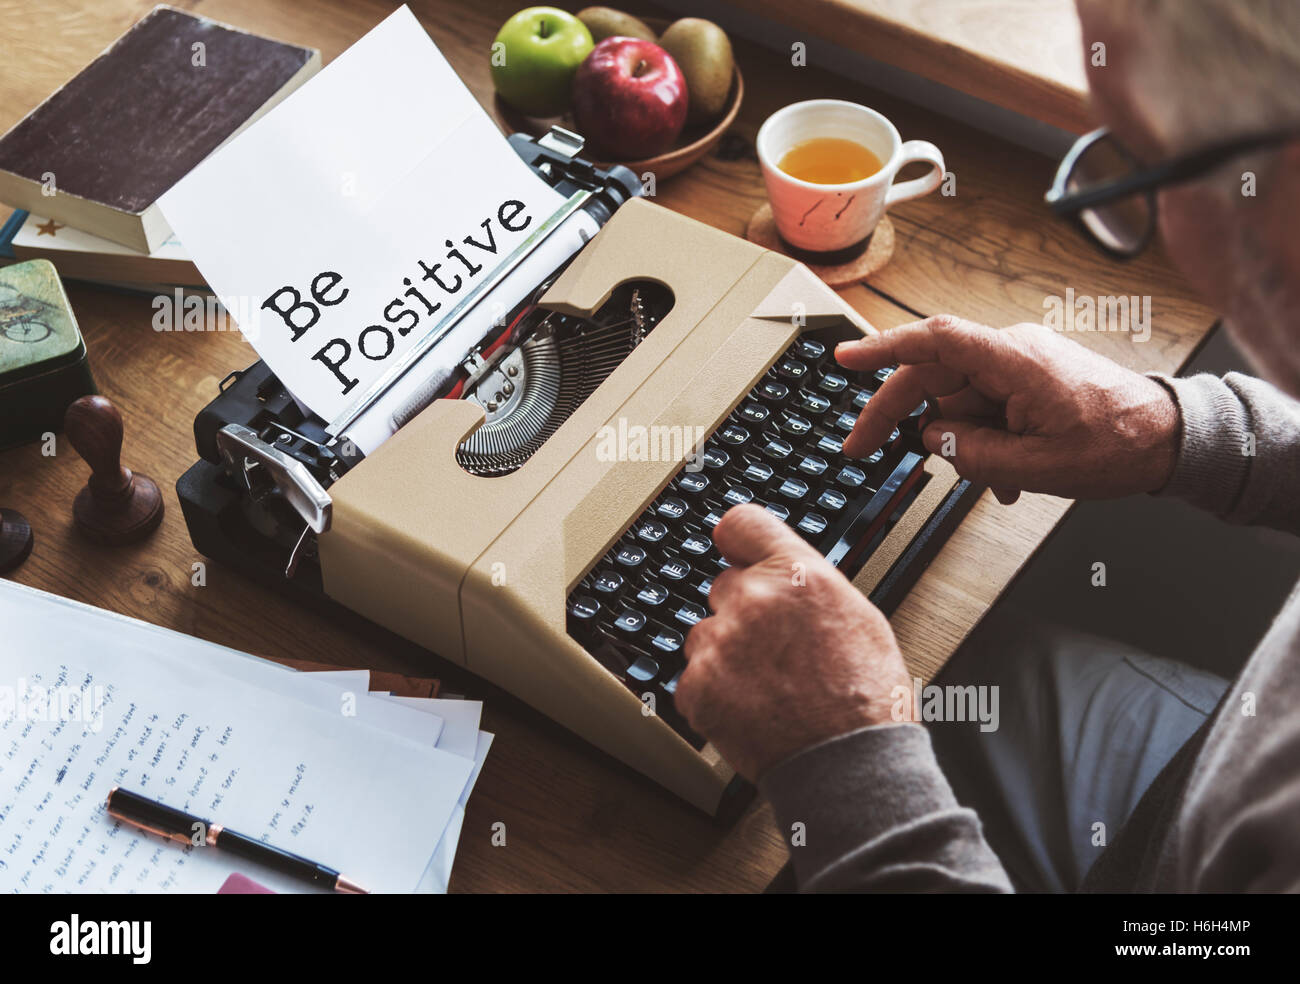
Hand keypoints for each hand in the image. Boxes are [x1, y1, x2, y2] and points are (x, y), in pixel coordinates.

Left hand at [674, 504, 908, 781]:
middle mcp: (754, 599)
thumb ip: (808, 583)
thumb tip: (781, 568)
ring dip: (726, 655)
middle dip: (742, 613)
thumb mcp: (857, 617)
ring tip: (769, 688)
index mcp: (797, 575)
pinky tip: (751, 709)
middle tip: (775, 650)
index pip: (740, 524)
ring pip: (706, 635)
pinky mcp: (697, 686)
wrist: (848, 765)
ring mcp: (720, 643)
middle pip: (724, 587)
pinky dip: (714, 694)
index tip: (734, 552)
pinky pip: (693, 678)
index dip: (737, 541)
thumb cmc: (865, 699)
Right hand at [835, 315, 1179, 503]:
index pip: (934, 342)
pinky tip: (1005, 474)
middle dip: (899, 417)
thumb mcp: (1037, 467)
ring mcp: (1019, 364)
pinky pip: (983, 405)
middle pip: (932, 377)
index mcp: (1014, 361)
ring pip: (957, 400)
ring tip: (995, 479)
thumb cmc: (1118, 446)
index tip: (844, 359)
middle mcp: (1012, 352)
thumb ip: (973, 453)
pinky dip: (983, 439)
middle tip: (863, 448)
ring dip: (961, 442)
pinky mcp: (1027, 379)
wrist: (1169, 438)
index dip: (883, 347)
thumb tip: (933, 439)